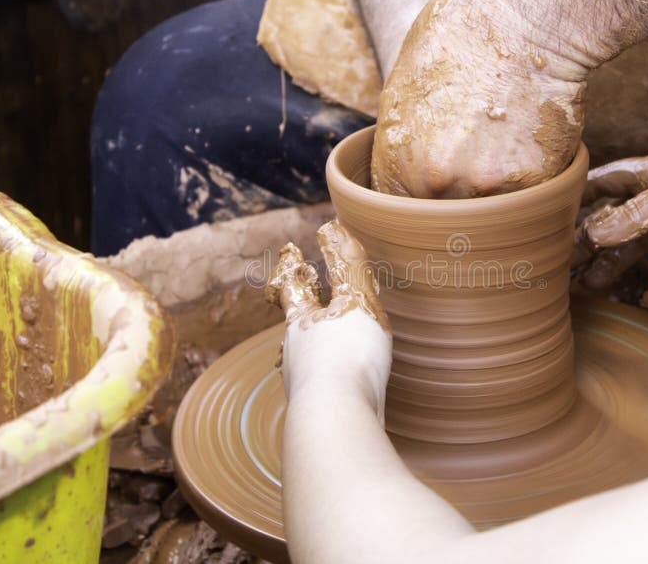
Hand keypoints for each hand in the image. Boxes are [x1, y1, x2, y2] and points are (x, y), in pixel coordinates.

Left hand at [265, 221, 391, 418]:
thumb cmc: (347, 357)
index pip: (292, 287)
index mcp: (300, 323)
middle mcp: (294, 355)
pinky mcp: (319, 415)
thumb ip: (349, 267)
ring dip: (313, 354)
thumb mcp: (356, 303)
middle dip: (302, 317)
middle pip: (294, 329)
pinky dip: (331, 384)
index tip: (291, 250)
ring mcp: (303, 387)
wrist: (339, 420)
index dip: (293, 267)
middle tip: (305, 307)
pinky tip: (345, 392)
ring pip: (303, 363)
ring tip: (327, 353)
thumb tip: (333, 227)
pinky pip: (322, 392)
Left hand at [370, 0, 590, 197]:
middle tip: (466, 159)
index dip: (413, 202)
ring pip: (484, 212)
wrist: (524, 22)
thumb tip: (396, 178)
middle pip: (441, 218)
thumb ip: (396, 146)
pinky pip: (522, 196)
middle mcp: (439, 185)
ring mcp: (488, 188)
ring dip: (489, 191)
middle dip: (451, 197)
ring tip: (495, 144)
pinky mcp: (532, 184)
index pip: (398, 214)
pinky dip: (523, 177)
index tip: (424, 193)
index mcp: (400, 164)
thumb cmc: (458, 41)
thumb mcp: (399, 91)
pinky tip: (521, 138)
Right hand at [575, 134, 647, 307]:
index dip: (576, 201)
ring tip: (595, 288)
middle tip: (565, 267)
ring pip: (639, 251)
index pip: (601, 185)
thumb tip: (589, 235)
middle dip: (589, 244)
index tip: (551, 221)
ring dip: (617, 268)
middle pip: (613, 224)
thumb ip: (628, 219)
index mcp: (646, 177)